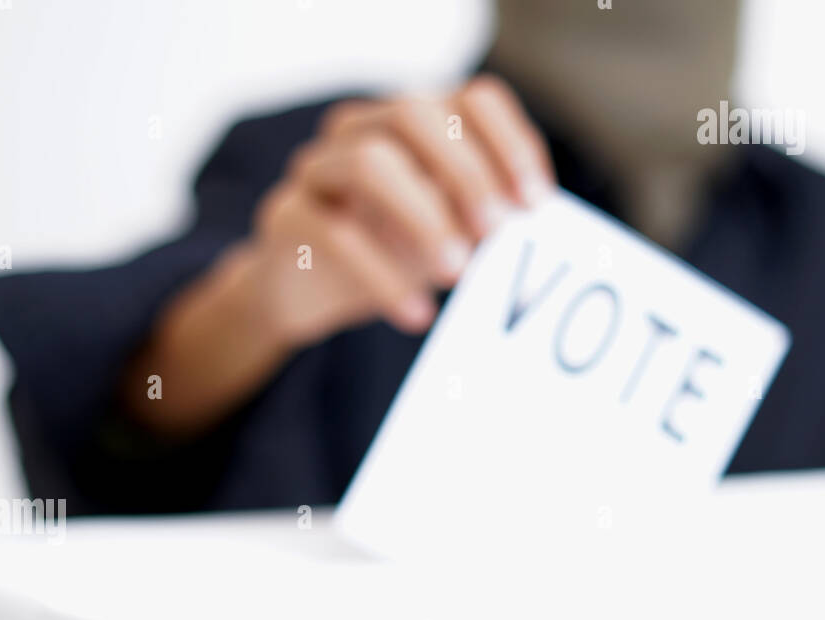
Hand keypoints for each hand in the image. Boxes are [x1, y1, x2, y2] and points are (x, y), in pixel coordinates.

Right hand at [248, 75, 555, 346]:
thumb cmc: (386, 251)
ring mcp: (318, 167)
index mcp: (413, 124)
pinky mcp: (287, 217)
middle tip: (498, 233)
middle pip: (414, 115)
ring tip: (457, 271)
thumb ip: (483, 225)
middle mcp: (362, 129)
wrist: (302, 291)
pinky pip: (333, 234)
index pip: (471, 100)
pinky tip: (417, 313)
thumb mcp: (444, 234)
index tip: (537, 204)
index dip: (509, 145)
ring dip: (423, 215)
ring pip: (368, 162)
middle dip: (465, 172)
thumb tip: (535, 236)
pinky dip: (382, 277)